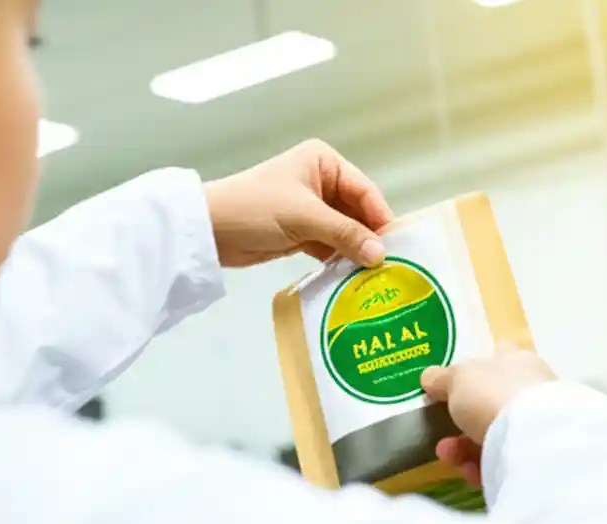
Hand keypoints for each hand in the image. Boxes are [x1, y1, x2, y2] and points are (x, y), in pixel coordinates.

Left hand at [204, 140, 394, 267]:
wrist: (209, 229)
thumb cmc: (254, 208)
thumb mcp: (304, 217)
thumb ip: (345, 234)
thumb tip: (381, 255)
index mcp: (324, 162)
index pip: (365, 191)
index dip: (381, 218)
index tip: (397, 247)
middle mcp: (321, 181)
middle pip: (358, 213)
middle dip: (369, 238)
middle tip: (390, 267)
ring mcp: (311, 208)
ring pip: (345, 232)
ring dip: (355, 252)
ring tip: (375, 277)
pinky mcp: (301, 232)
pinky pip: (330, 245)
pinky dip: (339, 259)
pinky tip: (351, 278)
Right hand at [420, 344, 555, 486]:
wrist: (530, 439)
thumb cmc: (492, 394)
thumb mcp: (458, 378)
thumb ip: (442, 378)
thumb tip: (430, 377)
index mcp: (516, 360)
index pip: (499, 354)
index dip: (479, 365)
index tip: (456, 382)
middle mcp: (531, 388)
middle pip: (490, 401)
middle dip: (461, 419)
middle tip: (440, 432)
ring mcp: (537, 423)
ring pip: (493, 434)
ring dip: (464, 447)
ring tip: (448, 454)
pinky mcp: (538, 456)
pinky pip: (503, 460)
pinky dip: (483, 466)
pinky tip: (471, 472)